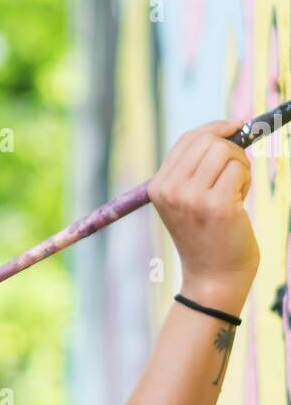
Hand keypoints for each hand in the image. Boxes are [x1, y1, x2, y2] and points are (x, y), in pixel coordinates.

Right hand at [146, 119, 259, 302]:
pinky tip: (240, 201)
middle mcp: (170, 190)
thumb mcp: (189, 200)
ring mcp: (191, 198)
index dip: (215, 128)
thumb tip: (228, 128)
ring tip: (237, 190)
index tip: (236, 126)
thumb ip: (197, 168)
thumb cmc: (208, 236)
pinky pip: (239, 170)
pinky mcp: (217, 205)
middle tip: (238, 172)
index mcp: (158, 186)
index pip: (188, 139)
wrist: (213, 278)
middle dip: (231, 149)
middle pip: (208, 140)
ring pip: (225, 152)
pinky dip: (246, 181)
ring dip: (240, 166)